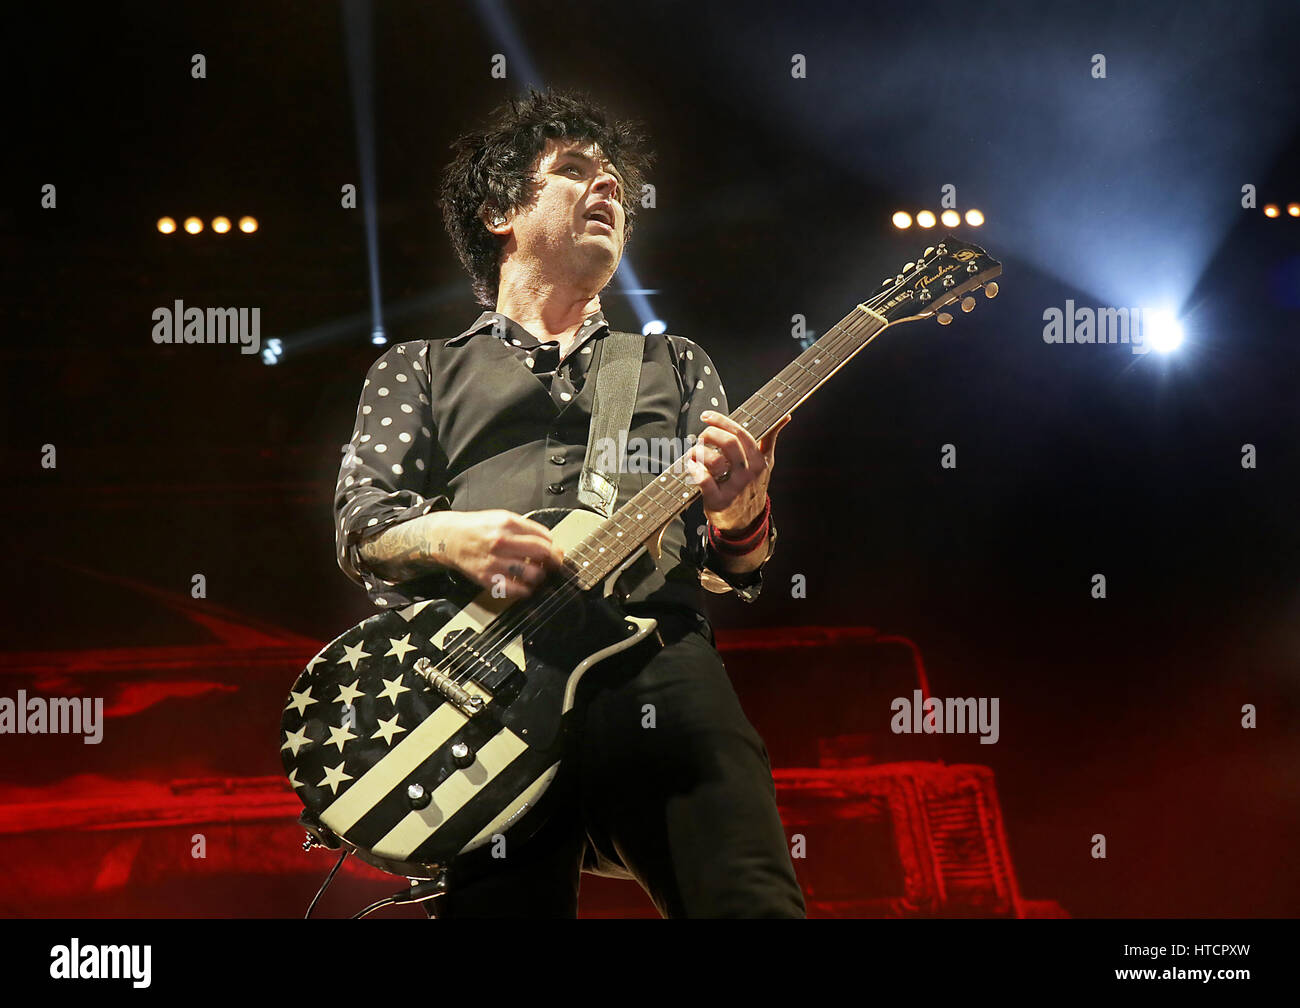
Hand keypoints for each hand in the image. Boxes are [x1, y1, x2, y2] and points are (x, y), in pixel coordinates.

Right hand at [432, 510, 565, 599]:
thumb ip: (526, 529)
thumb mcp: (503, 518)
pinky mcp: (487, 578)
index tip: (555, 552)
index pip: (544, 537)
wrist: (450, 538)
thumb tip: (551, 543)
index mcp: (508, 524)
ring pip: (532, 574)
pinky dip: (526, 591)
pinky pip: (515, 590)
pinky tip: (525, 586)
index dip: (554, 547)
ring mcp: (494, 561)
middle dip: (553, 562)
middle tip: (553, 565)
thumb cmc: (478, 529)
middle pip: (542, 554)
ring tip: (538, 575)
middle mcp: (502, 542)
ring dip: (541, 577)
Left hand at [685, 411, 791, 531]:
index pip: (741, 434)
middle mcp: (748, 474)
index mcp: (758, 461)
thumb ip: (771, 438)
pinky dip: (695, 470)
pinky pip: (704, 481)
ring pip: (715, 461)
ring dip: (699, 452)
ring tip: (694, 454)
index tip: (707, 416)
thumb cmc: (753, 486)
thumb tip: (785, 417)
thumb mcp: (765, 463)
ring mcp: (734, 488)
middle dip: (710, 434)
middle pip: (729, 443)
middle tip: (701, 438)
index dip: (721, 421)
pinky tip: (692, 466)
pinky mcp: (719, 501)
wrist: (747, 520)